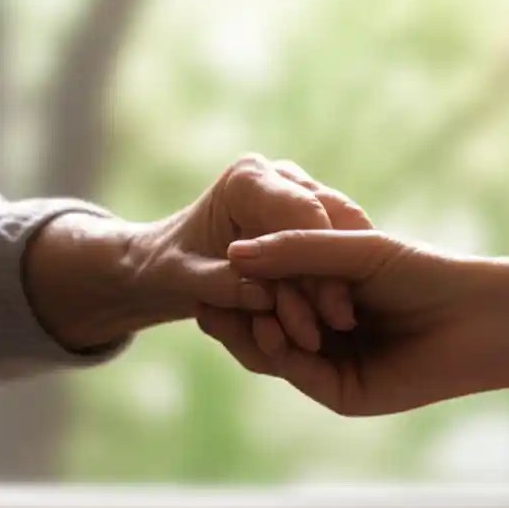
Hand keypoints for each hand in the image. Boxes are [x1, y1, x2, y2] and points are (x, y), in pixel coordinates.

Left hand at [24, 155, 367, 350]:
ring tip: (333, 328)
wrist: (165, 266)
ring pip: (343, 235)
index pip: (302, 214)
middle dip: (335, 276)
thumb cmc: (167, 268)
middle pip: (331, 221)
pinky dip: (337, 284)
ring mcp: (299, 197)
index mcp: (248, 179)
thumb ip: (219, 285)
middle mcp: (281, 178)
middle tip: (338, 325)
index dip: (320, 263)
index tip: (332, 312)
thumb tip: (266, 297)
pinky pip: (337, 251)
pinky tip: (331, 319)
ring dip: (340, 282)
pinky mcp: (310, 222)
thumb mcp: (181, 280)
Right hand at [204, 230, 508, 415]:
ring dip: (250, 332)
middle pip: (265, 325)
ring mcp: (333, 365)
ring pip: (275, 353)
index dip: (240, 280)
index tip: (211, 261)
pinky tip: (269, 330)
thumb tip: (234, 251)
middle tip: (202, 296)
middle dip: (234, 311)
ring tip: (224, 310)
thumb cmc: (422, 272)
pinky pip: (297, 374)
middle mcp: (327, 334)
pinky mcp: (342, 393)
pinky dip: (278, 354)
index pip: (270, 292)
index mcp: (329, 298)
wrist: (475, 315)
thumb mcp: (350, 251)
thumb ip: (295, 251)